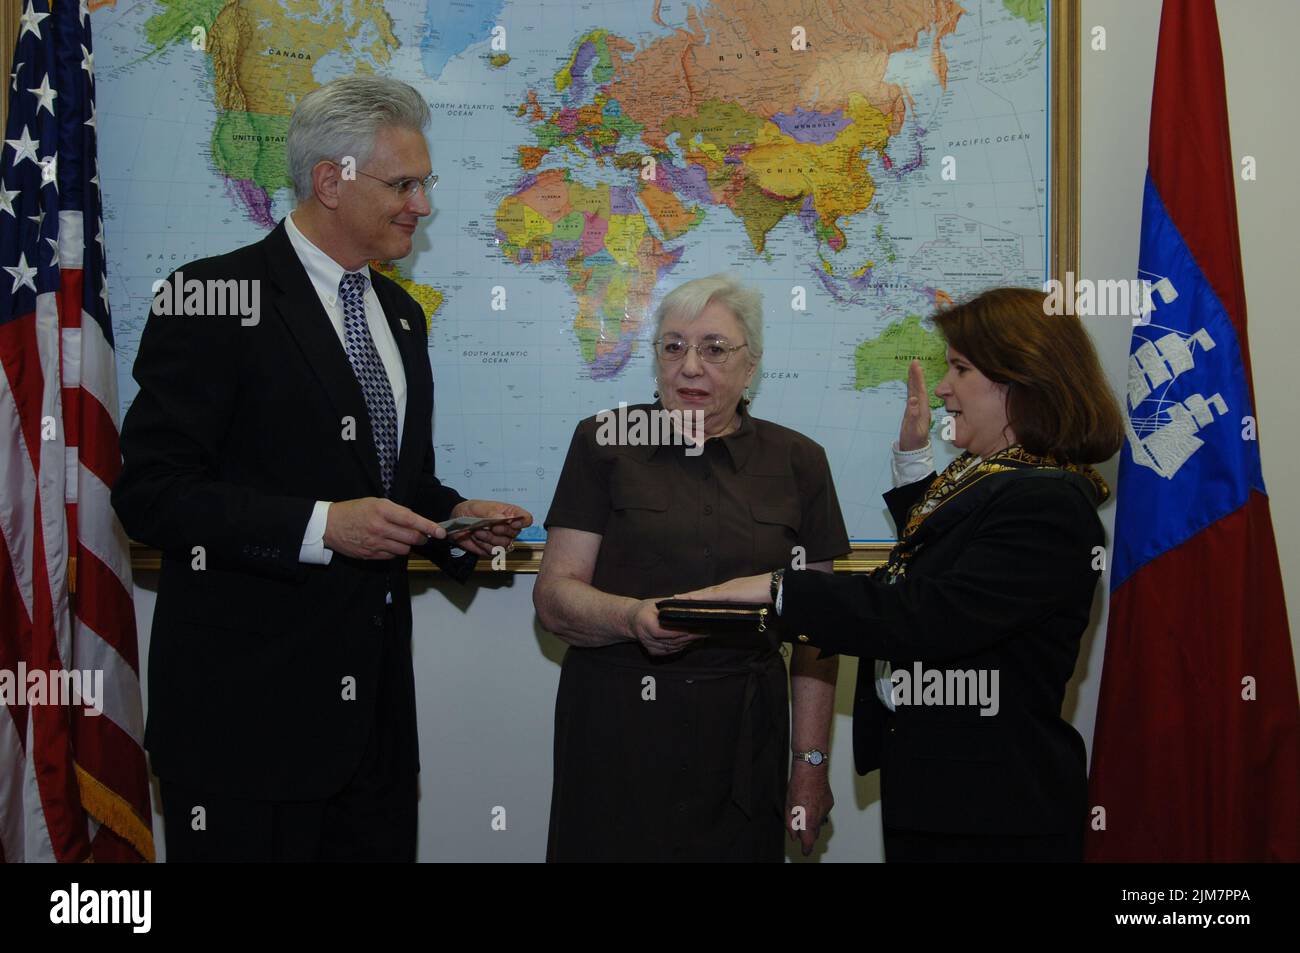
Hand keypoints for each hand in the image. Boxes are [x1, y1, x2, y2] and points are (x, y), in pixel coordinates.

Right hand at [324, 497, 445, 559]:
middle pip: (412, 538)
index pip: (412, 520)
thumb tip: (415, 521)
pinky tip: (388, 543)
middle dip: (421, 537)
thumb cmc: (354, 510)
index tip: (441, 532)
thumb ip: (396, 511)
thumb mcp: (376, 502)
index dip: (429, 527)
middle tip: (423, 535)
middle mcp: (380, 527)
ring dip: (407, 545)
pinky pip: (392, 556)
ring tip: (400, 537)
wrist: (329, 525)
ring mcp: (375, 543)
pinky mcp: (370, 555)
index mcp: (382, 510)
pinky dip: (395, 551)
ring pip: (404, 549)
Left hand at [447, 500, 533, 556]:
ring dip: (489, 538)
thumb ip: (491, 512)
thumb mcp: (479, 507)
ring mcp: (501, 539)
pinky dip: (483, 544)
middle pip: (516, 533)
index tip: (512, 523)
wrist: (456, 522)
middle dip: (501, 530)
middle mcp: (508, 527)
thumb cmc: (470, 510)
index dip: (522, 522)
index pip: (526, 518)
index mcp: (509, 513)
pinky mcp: (492, 549)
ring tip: (478, 530)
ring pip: (504, 544)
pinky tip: (476, 537)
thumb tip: (503, 518)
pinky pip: (493, 551)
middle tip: (489, 525)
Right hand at [627, 599, 705, 656]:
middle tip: (705, 630)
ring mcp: (650, 647)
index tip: (695, 626)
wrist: (632, 620)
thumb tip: (688, 604)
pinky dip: (683, 645)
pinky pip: (672, 650)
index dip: (681, 631)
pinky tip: (693, 640)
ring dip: (689, 642)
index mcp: (645, 623)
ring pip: (674, 647)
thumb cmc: (646, 609)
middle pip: (672, 640)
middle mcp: (646, 637)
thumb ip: (671, 605)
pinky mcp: (654, 652)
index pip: (665, 631)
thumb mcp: (656, 602)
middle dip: (690, 636)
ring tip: (702, 634)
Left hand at [674, 573, 771, 603]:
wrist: (776, 587)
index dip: (698, 597)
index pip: (711, 594)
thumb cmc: (767, 596)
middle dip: (689, 596)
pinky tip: (689, 598)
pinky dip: (699, 597)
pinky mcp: (729, 592)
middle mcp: (726, 587)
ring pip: (704, 593)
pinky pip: (710, 595)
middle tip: (674, 598)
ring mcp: (727, 589)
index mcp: (731, 590)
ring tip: (676, 598)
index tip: (686, 599)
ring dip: (690, 596)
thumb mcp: (752, 604)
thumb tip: (738, 618)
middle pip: (704, 592)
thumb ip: (743, 609)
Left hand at [786, 760, 832, 855]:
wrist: (812, 768)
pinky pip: (823, 812)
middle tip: (801, 833)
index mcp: (808, 818)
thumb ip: (790, 823)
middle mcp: (819, 816)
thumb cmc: (799, 784)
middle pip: (815, 833)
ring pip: (820, 822)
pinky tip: (811, 801)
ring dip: (812, 821)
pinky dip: (817, 811)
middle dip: (808, 835)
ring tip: (804, 809)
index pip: (809, 840)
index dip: (807, 848)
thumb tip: (794, 835)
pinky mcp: (830, 803)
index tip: (805, 852)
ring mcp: (826, 810)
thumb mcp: (788, 805)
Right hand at [898, 358, 931, 451]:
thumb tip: (912, 400)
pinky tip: (909, 383)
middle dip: (916, 375)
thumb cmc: (914, 440)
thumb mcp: (913, 429)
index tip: (916, 366)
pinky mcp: (912, 411)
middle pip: (918, 388)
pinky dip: (910, 387)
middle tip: (914, 362)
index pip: (920, 390)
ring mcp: (917, 409)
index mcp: (923, 409)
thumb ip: (913, 415)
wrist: (914, 450)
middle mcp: (921, 407)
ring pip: (915, 391)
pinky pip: (912, 395)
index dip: (918, 378)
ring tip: (912, 368)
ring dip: (914, 379)